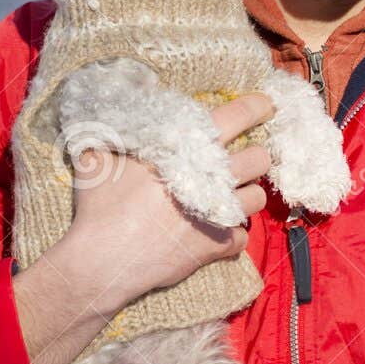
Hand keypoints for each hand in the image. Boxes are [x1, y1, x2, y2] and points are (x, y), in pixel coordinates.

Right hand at [57, 91, 275, 313]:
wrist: (104, 259)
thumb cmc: (101, 205)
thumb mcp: (98, 157)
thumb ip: (111, 131)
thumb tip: (108, 106)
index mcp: (187, 149)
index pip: (236, 116)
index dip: (256, 107)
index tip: (266, 104)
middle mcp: (211, 178)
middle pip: (260, 159)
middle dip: (257, 156)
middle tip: (244, 159)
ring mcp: (216, 213)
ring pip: (257, 198)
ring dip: (247, 195)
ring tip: (232, 195)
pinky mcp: (215, 245)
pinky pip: (242, 237)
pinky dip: (232, 234)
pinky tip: (217, 231)